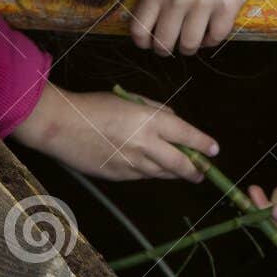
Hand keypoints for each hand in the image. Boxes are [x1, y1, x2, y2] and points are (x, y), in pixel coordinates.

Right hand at [12, 84, 217, 181]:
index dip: (203, 144)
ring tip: (183, 172)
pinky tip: (152, 169)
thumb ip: (156, 112)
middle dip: (194, 170)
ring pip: (161, 173)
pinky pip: (141, 176)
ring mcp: (130, 163)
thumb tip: (173, 122)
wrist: (61, 125)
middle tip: (202, 172)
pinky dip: (150, 173)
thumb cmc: (96, 105)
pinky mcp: (118, 175)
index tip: (214, 150)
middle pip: (179, 163)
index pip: (186, 135)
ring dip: (174, 173)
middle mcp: (144, 145)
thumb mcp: (132, 100)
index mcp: (150, 121)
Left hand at [129, 0, 258, 55]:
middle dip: (165, 49)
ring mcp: (204, 4)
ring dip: (188, 48)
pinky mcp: (226, 7)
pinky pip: (216, 36)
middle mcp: (178, 0)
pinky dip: (211, 40)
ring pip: (190, 44)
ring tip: (190, 42)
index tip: (148, 42)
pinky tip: (209, 33)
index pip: (140, 28)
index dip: (142, 41)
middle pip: (164, 42)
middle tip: (169, 45)